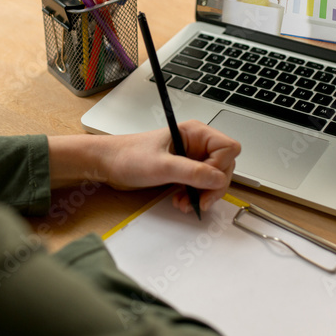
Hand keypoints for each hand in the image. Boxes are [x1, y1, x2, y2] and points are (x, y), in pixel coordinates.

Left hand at [101, 121, 240, 212]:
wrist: (107, 164)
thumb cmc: (128, 156)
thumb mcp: (161, 166)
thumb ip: (192, 172)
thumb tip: (219, 179)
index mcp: (195, 133)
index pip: (229, 148)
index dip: (221, 166)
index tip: (204, 180)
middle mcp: (197, 144)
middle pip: (225, 166)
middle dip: (213, 187)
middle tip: (200, 201)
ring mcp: (191, 158)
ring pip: (214, 179)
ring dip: (204, 195)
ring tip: (185, 203)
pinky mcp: (184, 171)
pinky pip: (201, 186)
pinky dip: (195, 196)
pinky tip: (180, 201)